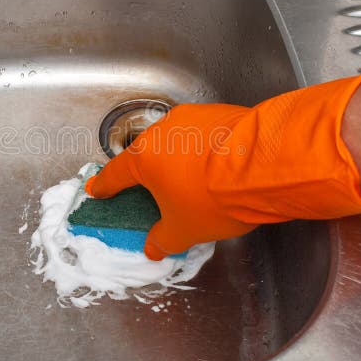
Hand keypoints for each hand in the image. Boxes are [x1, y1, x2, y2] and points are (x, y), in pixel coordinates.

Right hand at [86, 74, 360, 260]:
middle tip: (155, 190)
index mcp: (143, 158)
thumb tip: (153, 247)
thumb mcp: (184, 229)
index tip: (96, 189)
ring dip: (181, 159)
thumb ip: (163, 239)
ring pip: (177, 141)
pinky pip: (203, 134)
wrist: (264, 166)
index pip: (116, 174)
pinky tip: (218, 167)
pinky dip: (204, 149)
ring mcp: (192, 117)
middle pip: (149, 155)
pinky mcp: (220, 112)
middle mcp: (162, 130)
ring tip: (196, 181)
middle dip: (151, 173)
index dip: (105, 186)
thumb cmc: (213, 199)